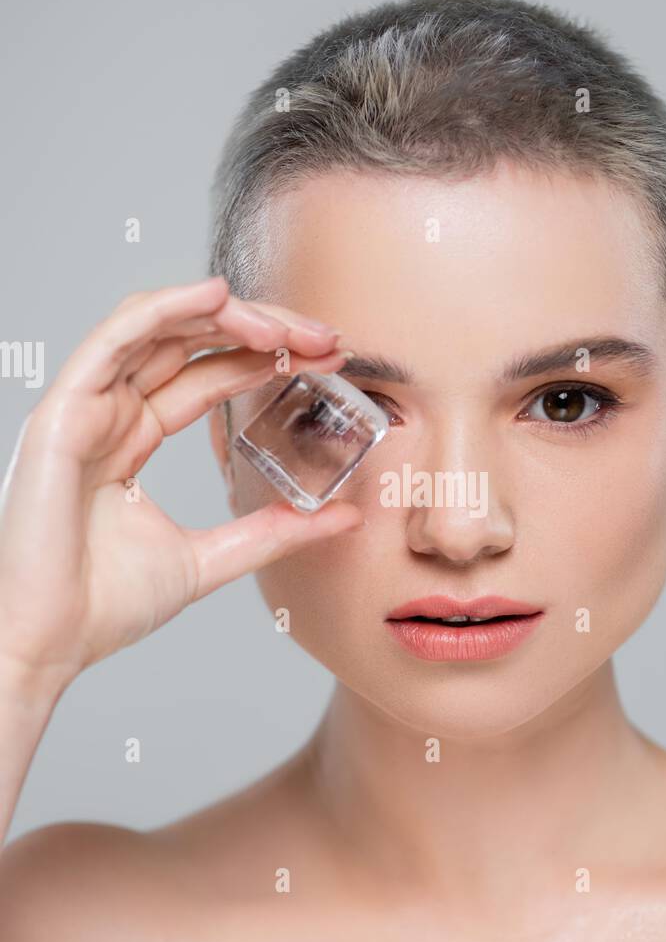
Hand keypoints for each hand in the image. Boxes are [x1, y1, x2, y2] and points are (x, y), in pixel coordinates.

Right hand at [0, 277, 362, 691]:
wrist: (46, 645)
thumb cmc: (100, 607)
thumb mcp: (212, 559)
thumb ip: (274, 532)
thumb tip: (344, 517)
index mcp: (133, 437)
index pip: (206, 375)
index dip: (265, 358)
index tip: (327, 357)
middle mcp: (109, 413)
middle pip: (191, 342)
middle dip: (262, 330)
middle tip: (326, 337)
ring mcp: (84, 408)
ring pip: (158, 328)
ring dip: (227, 315)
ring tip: (287, 326)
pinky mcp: (63, 412)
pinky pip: (117, 338)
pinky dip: (168, 308)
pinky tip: (219, 297)